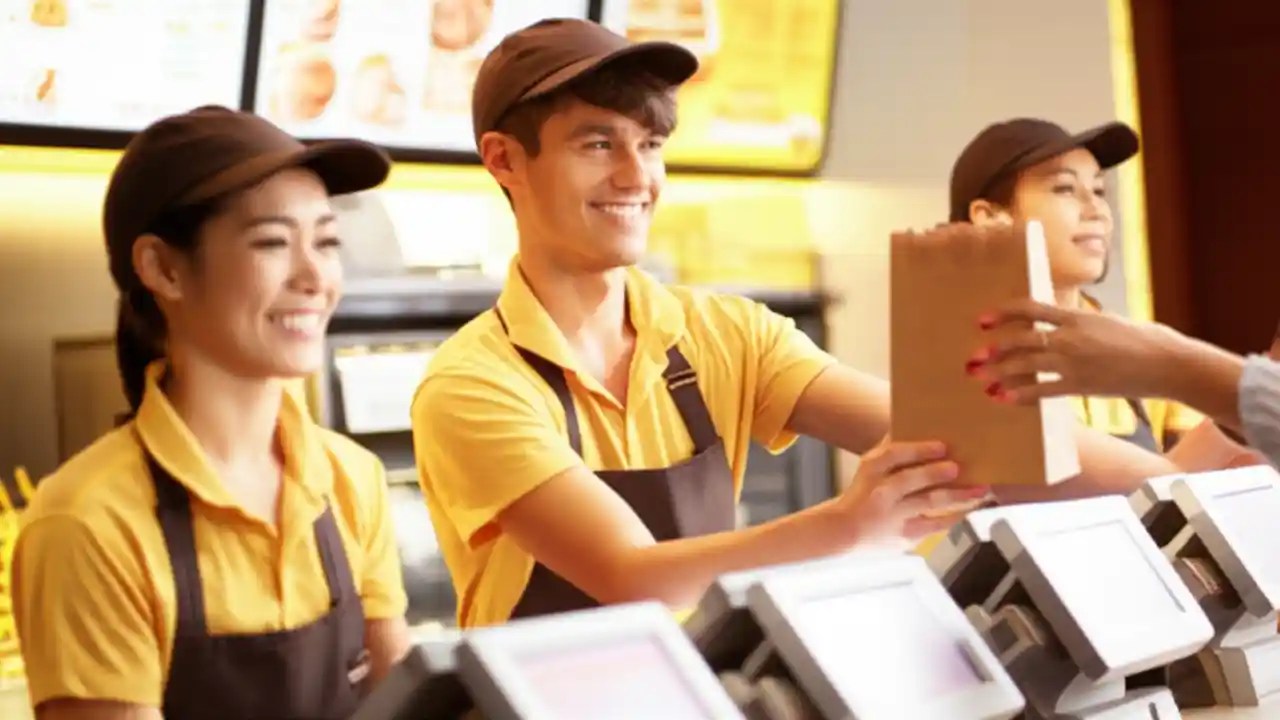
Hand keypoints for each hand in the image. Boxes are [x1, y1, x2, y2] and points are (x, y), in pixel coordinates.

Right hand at [837, 439, 990, 542]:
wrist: (844, 531)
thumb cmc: (861, 494)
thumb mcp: (869, 467)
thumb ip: (889, 447)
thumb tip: (905, 423)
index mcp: (872, 469)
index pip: (893, 455)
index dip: (918, 449)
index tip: (941, 446)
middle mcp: (881, 492)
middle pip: (910, 479)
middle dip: (935, 473)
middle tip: (958, 467)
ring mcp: (894, 516)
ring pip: (927, 502)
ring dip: (956, 495)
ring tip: (978, 489)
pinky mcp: (905, 535)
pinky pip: (934, 525)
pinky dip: (952, 517)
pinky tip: (967, 510)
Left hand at [966, 298, 1183, 402]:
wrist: (1167, 363)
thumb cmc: (1142, 340)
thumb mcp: (1107, 321)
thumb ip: (1079, 322)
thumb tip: (1059, 321)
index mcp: (1077, 316)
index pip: (1030, 308)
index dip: (1003, 312)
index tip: (983, 319)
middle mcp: (1071, 336)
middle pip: (1021, 339)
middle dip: (994, 347)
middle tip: (975, 355)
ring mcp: (1074, 362)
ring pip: (1025, 365)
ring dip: (999, 372)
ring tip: (981, 379)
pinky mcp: (1080, 385)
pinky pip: (1042, 391)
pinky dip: (1019, 395)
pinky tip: (1003, 399)